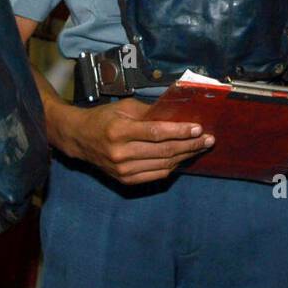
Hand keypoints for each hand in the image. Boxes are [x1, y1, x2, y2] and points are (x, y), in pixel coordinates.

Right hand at [63, 98, 213, 185]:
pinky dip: (172, 166)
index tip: (198, 128)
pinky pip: (156, 174)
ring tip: (200, 147)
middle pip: (163, 151)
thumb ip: (150, 113)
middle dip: (190, 145)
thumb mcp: (124, 107)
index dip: (180, 131)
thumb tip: (178, 116)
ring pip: (163, 164)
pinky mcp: (125, 180)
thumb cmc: (104, 118)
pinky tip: (183, 158)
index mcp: (119, 131)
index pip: (156, 133)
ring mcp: (122, 170)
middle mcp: (120, 153)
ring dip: (185, 156)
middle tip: (208, 139)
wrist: (79, 139)